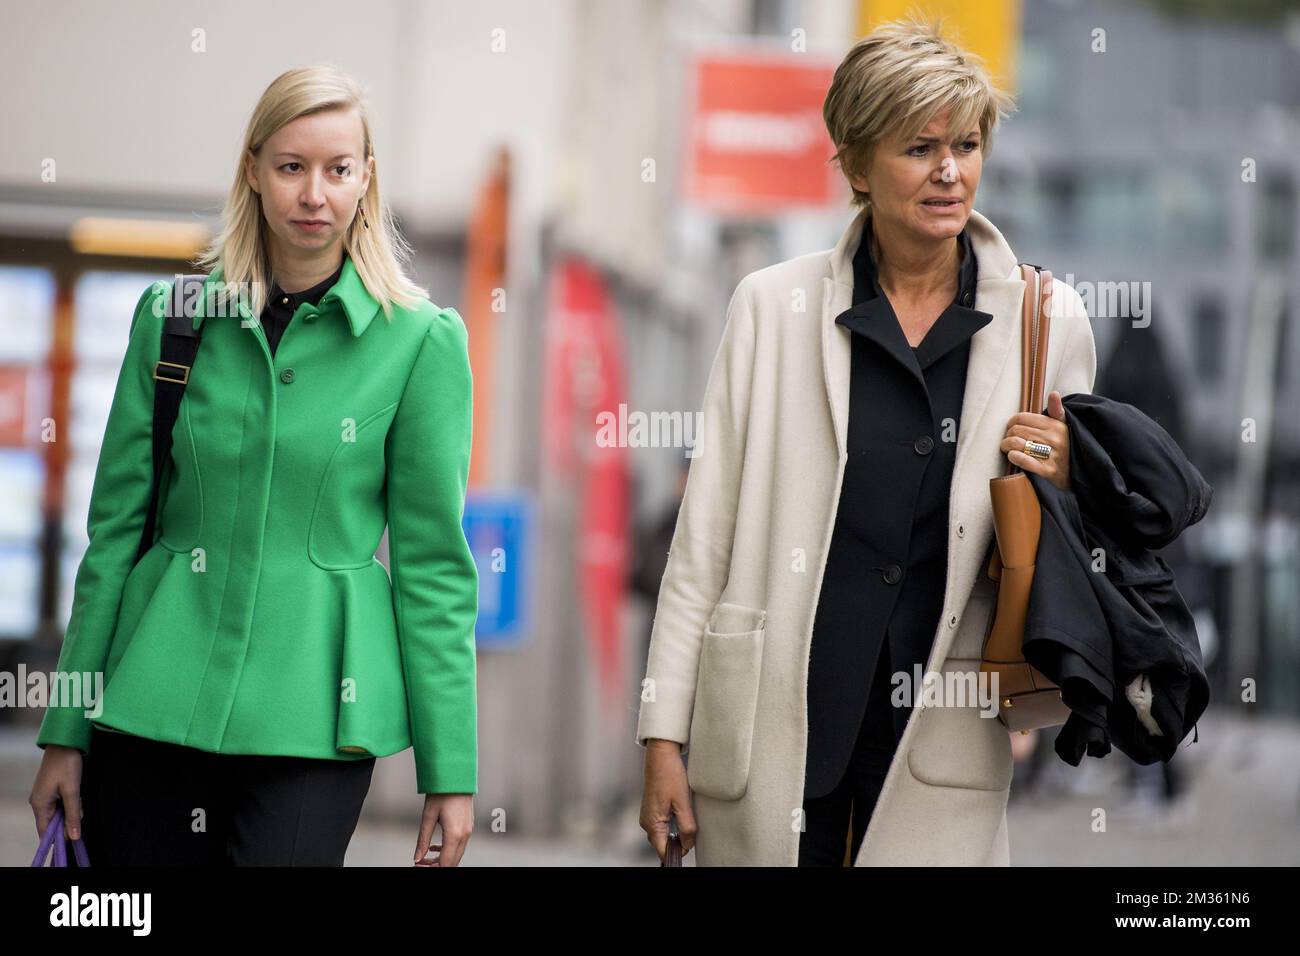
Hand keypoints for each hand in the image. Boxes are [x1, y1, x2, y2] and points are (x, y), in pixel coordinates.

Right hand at [30, 745, 83, 843]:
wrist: (64, 743)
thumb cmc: (67, 765)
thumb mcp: (72, 791)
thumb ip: (73, 815)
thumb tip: (74, 837)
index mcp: (39, 805)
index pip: (45, 831)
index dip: (59, 836)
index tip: (74, 833)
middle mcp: (38, 802)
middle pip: (53, 822)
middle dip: (69, 818)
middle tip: (78, 806)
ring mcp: (44, 795)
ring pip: (59, 812)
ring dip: (71, 808)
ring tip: (77, 796)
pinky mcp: (51, 789)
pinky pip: (61, 802)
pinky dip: (70, 801)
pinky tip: (76, 792)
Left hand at [414, 793, 472, 865]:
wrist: (456, 775)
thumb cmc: (442, 792)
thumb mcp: (428, 816)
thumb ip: (423, 840)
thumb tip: (417, 858)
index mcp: (455, 834)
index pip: (445, 863)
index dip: (431, 869)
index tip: (418, 867)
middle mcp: (465, 834)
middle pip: (453, 862)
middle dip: (437, 866)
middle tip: (420, 865)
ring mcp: (469, 830)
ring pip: (457, 854)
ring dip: (442, 860)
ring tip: (425, 858)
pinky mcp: (468, 825)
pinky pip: (460, 845)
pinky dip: (448, 851)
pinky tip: (436, 848)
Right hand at [639, 739, 696, 860]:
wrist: (660, 755)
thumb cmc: (670, 775)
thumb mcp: (683, 803)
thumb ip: (686, 828)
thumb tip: (687, 845)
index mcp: (652, 823)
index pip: (663, 851)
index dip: (677, 853)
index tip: (689, 848)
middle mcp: (646, 822)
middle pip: (663, 844)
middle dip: (677, 843)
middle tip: (692, 834)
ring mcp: (647, 815)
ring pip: (663, 834)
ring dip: (675, 834)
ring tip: (688, 823)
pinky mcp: (651, 808)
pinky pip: (662, 824)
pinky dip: (672, 825)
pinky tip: (681, 815)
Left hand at [1001, 390, 1070, 490]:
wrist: (1076, 477)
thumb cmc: (1065, 449)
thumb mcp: (1064, 428)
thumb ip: (1056, 411)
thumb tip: (1053, 393)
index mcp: (1056, 426)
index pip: (1022, 418)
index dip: (1011, 422)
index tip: (1011, 428)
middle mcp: (1055, 439)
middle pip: (1016, 430)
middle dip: (1007, 435)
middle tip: (1008, 440)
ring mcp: (1051, 456)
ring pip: (1016, 444)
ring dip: (1006, 446)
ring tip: (1008, 449)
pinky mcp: (1047, 471)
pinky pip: (1022, 460)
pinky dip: (1013, 457)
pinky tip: (1013, 457)